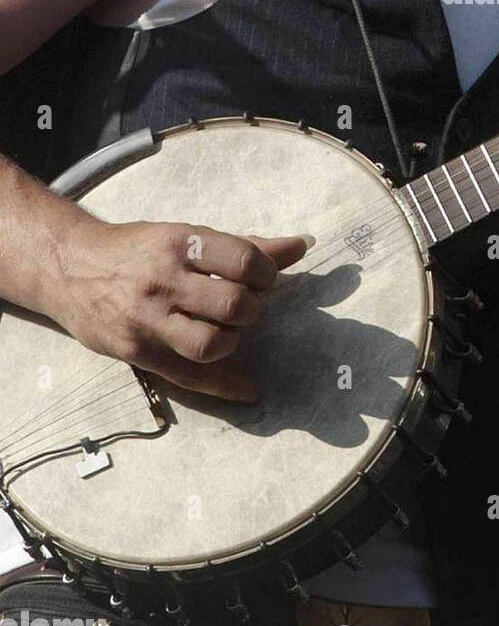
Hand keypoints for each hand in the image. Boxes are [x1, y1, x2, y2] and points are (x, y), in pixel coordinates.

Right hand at [48, 218, 311, 401]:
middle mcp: (164, 280)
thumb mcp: (187, 236)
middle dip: (253, 308)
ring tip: (229, 329)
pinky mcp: (136, 351)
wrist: (69, 266)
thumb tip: (302, 245)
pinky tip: (249, 389)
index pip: (244, 261)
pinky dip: (226, 386)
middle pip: (233, 305)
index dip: (268, 274)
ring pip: (212, 344)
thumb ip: (245, 245)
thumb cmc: (139, 248)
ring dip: (235, 339)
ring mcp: (147, 319)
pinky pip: (189, 377)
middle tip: (246, 305)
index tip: (265, 278)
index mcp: (180, 243)